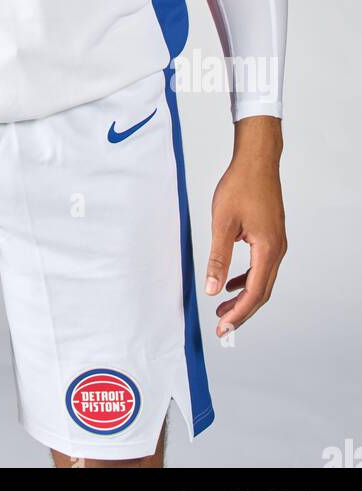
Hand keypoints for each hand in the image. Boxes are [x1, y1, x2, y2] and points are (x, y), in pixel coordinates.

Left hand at [205, 147, 287, 336]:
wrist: (257, 162)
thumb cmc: (240, 186)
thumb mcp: (223, 223)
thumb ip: (218, 258)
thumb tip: (212, 288)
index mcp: (267, 249)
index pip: (255, 292)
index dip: (239, 314)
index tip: (223, 328)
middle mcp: (277, 250)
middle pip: (262, 292)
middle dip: (242, 312)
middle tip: (223, 327)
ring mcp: (276, 243)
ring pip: (263, 280)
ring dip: (244, 297)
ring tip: (223, 308)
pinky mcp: (271, 236)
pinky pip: (261, 267)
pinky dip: (247, 279)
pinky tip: (232, 282)